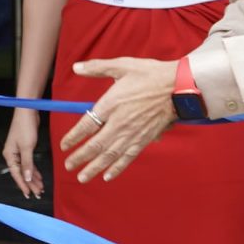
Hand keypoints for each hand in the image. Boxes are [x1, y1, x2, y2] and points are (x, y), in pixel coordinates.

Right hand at [1, 107, 44, 199]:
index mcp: (10, 155)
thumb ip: (27, 164)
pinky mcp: (25, 148)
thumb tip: (27, 178)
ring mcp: (18, 152)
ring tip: (40, 188)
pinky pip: (29, 163)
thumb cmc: (25, 127)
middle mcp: (12, 155)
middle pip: (21, 173)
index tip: (29, 194)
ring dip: (33, 178)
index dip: (23, 185)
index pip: (16, 174)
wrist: (27, 112)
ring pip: (26, 169)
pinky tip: (39, 176)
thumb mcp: (27, 147)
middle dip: (30, 184)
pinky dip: (34, 170)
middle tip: (38, 193)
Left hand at [53, 57, 178, 183]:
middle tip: (68, 166)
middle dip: (79, 157)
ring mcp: (132, 134)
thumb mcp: (122, 65)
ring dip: (94, 168)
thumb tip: (76, 67)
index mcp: (111, 104)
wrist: (179, 86)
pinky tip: (108, 176)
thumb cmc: (150, 74)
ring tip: (82, 178)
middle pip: (95, 145)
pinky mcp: (144, 139)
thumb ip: (97, 68)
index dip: (73, 137)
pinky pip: (127, 157)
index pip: (86, 125)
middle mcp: (119, 123)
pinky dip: (117, 168)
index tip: (64, 145)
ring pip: (110, 155)